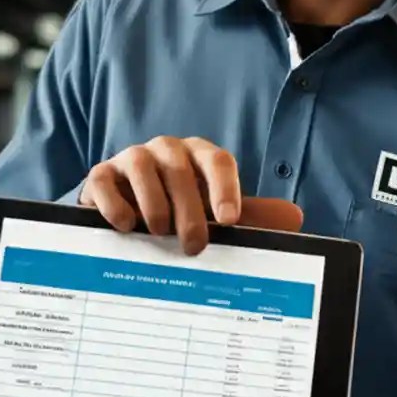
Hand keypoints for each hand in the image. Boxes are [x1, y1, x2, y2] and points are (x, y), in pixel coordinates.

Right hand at [77, 136, 302, 253]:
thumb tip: (296, 219)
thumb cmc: (179, 212)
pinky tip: (125, 227)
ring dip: (154, 205)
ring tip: (158, 234)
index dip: (225, 188)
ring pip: (143, 170)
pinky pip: (104, 181)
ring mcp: (132, 158)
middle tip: (195, 245)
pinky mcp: (100, 174)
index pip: (218, 161)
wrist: (126, 212)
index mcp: (199, 156)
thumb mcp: (213, 213)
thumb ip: (251, 217)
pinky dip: (115, 204)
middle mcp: (167, 150)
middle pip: (181, 170)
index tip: (230, 221)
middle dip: (190, 210)